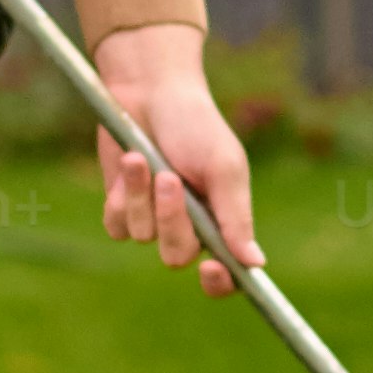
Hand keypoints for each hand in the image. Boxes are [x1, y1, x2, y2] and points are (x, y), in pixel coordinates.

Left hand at [93, 24, 262, 292]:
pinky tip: (130, 163)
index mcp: (223, 220)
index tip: (211, 269)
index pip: (226, 272)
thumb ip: (236, 216)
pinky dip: (123, 196)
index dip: (219, 282)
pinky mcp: (122, 206)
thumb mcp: (223, 167)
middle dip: (171, 219)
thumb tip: (255, 264)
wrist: (149, 91)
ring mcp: (153, 218)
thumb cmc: (196, 125)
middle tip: (169, 177)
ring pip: (144, 237)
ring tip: (143, 158)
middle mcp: (189, 226)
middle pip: (178, 256)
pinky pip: (118, 227)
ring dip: (143, 195)